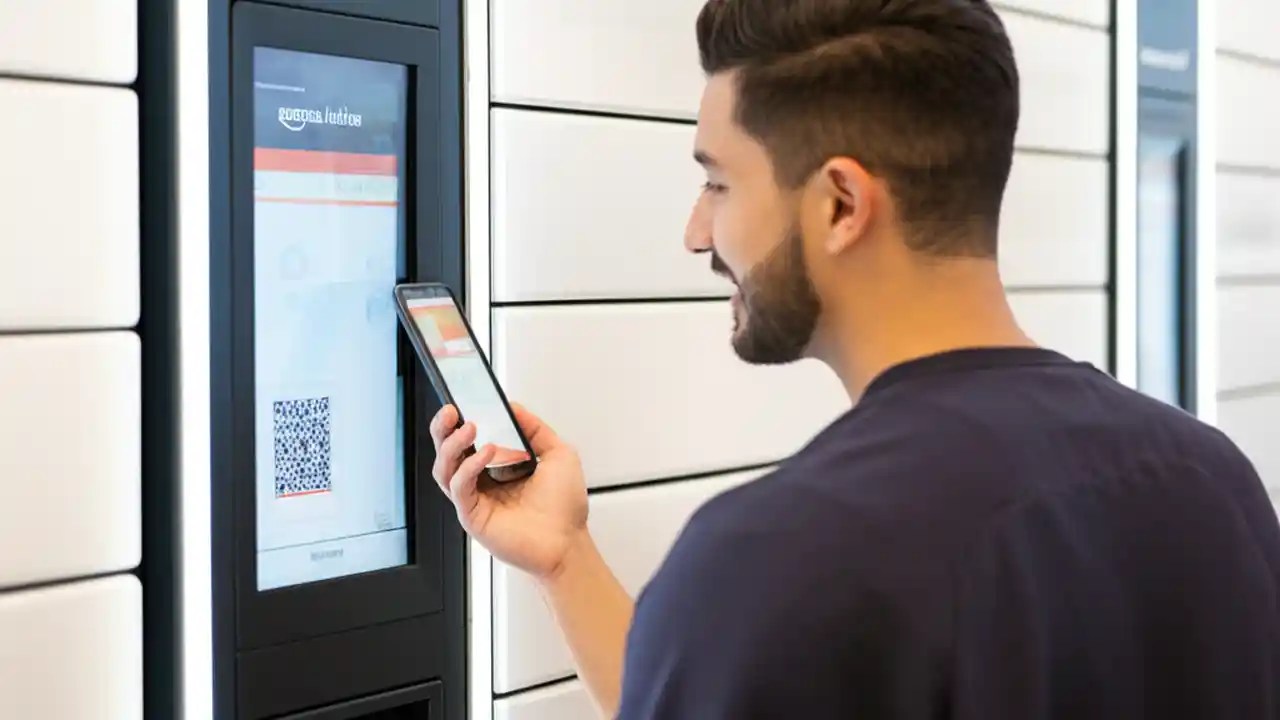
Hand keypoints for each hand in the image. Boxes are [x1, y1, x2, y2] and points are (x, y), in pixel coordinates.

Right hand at [430, 403, 588, 580]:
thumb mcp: (558, 454)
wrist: (569, 541)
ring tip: (469, 428)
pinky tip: (486, 453)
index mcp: (497, 467)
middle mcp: (481, 483)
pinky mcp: (473, 516)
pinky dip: (468, 467)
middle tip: (451, 412)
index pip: (467, 441)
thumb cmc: (565, 506)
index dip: (458, 422)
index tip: (460, 403)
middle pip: (447, 453)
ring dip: (452, 445)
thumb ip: (535, 429)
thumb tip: (513, 406)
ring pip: (444, 469)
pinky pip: (459, 487)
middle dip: (443, 429)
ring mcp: (475, 500)